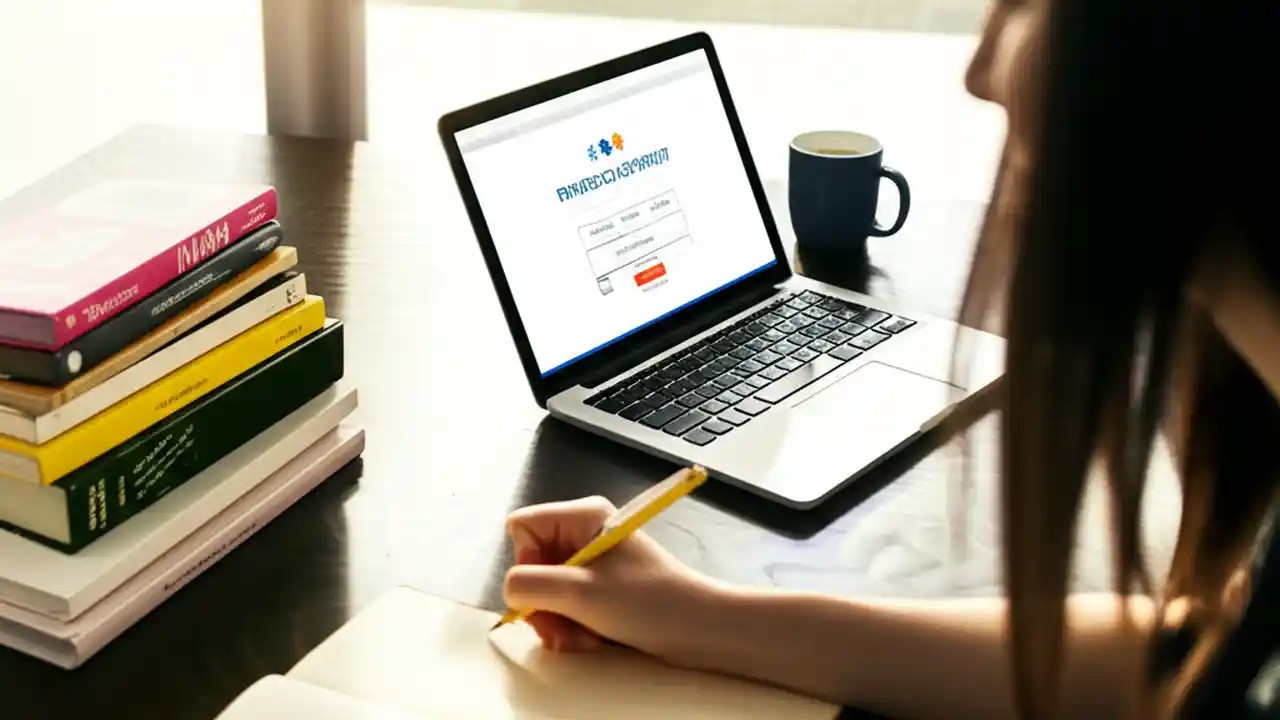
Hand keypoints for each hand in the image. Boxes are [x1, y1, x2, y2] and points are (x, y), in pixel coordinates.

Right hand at [502, 495, 720, 663]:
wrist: (699, 628)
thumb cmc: (649, 602)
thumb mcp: (582, 594)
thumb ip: (532, 585)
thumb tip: (509, 589)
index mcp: (582, 516)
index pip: (522, 527)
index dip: (525, 562)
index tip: (547, 590)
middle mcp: (584, 532)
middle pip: (531, 562)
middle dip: (542, 602)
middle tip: (560, 629)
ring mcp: (592, 560)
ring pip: (545, 589)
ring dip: (555, 620)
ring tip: (580, 638)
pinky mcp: (600, 586)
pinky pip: (564, 603)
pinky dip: (570, 625)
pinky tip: (588, 639)